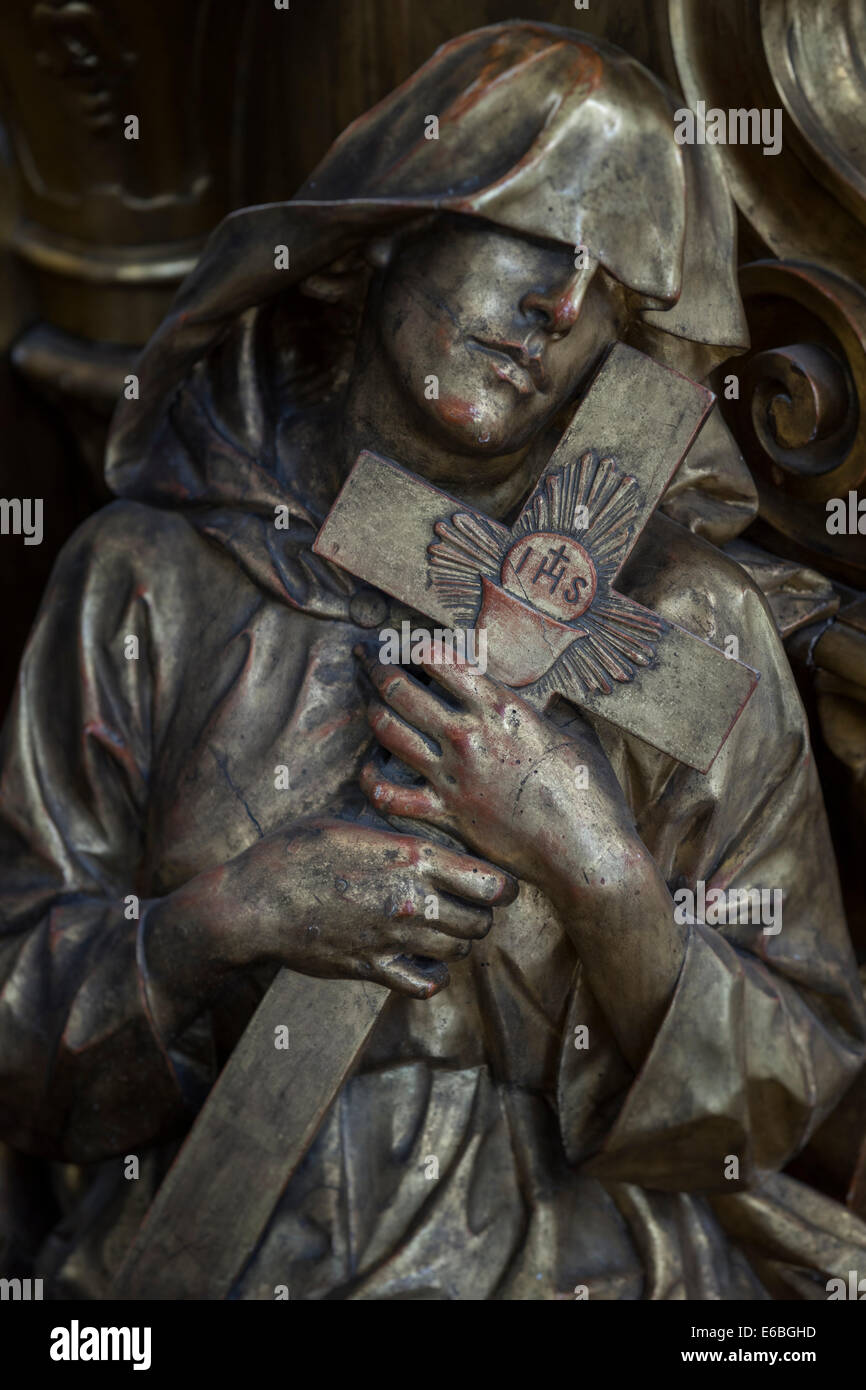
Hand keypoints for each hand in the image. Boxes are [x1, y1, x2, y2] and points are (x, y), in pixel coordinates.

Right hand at [145, 817, 517, 1021]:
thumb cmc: (296, 851)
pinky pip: (427, 984)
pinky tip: (422, 959)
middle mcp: (412, 900)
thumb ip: (393, 825)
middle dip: (481, 911)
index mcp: (411, 857)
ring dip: (457, 939)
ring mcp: (394, 938)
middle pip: (482, 920)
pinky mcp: (373, 968)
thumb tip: (414, 807)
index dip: (503, 884)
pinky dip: (433, 975)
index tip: (495, 881)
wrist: (254, 902)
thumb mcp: (349, 819)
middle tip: (465, 901)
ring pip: (459, 950)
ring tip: (442, 925)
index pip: (492, 882)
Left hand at [357, 647, 636, 889]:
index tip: (408, 638)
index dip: (415, 641)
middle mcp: (467, 736)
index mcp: (500, 708)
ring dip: (371, 708)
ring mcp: (451, 777)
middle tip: (369, 656)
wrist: (584, 852)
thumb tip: (551, 698)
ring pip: (387, 731)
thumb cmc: (590, 793)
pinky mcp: (445, 815)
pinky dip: (371, 779)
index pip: (440, 658)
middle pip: (400, 689)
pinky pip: (389, 796)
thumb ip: (554, 709)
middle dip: (378, 666)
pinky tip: (370, 768)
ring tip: (369, 698)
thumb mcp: (577, 734)